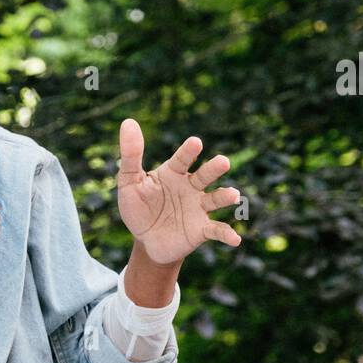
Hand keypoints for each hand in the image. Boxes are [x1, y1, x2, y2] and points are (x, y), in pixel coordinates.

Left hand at [117, 120, 241, 265]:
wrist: (145, 240)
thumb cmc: (138, 207)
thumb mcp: (129, 182)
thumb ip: (130, 155)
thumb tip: (128, 122)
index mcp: (173, 173)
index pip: (182, 159)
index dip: (189, 152)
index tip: (196, 142)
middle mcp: (190, 187)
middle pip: (204, 175)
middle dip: (214, 169)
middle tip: (224, 161)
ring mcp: (198, 208)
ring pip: (215, 199)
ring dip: (225, 197)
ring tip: (233, 195)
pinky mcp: (201, 229)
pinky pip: (216, 230)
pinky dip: (226, 234)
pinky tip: (235, 239)